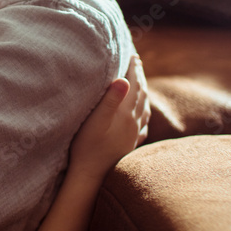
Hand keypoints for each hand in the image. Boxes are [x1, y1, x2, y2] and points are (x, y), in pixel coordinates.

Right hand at [69, 56, 149, 174]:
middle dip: (139, 77)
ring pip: (143, 109)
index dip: (133, 68)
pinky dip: (143, 116)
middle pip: (141, 94)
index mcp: (125, 114)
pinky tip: (141, 119)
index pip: (133, 85)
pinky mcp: (129, 145)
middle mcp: (133, 123)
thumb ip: (110, 100)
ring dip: (143, 93)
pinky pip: (141, 126)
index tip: (132, 53)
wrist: (91, 176)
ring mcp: (132, 135)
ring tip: (141, 85)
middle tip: (137, 62)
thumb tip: (124, 79)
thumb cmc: (87, 147)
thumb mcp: (95, 121)